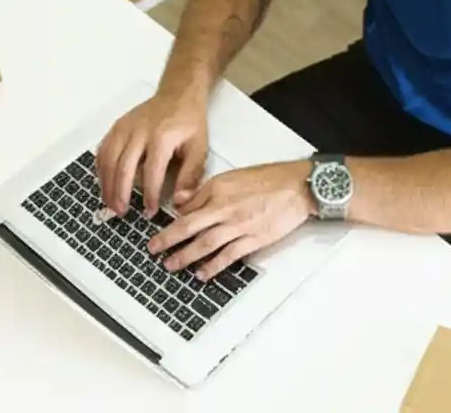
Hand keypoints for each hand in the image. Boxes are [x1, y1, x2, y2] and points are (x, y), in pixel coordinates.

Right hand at [95, 92, 207, 217]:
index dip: (149, 195)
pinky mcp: (116, 127)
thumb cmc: (189, 123)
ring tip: (110, 204)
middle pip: (123, 167)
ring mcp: (124, 128)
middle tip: (122, 212)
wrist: (178, 94)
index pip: (152, 172)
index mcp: (162, 138)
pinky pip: (103, 151)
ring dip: (107, 185)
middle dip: (120, 193)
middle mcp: (139, 132)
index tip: (149, 212)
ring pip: (108, 160)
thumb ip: (191, 175)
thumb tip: (180, 201)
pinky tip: (104, 184)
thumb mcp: (199, 148)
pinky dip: (101, 170)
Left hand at [148, 162, 314, 280]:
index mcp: (218, 189)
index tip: (160, 232)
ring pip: (206, 243)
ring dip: (186, 256)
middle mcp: (225, 207)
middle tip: (153, 250)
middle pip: (189, 226)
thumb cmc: (270, 179)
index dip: (171, 221)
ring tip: (171, 265)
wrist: (298, 187)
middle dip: (168, 240)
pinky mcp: (254, 238)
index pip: (188, 207)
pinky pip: (229, 255)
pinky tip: (202, 273)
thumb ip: (205, 190)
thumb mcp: (232, 176)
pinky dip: (213, 266)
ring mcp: (239, 225)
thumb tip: (182, 201)